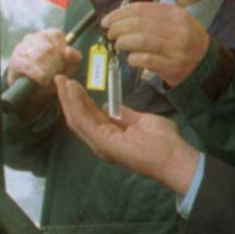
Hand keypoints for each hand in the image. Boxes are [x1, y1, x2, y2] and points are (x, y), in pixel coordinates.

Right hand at [7, 28, 82, 86]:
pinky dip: (38, 75)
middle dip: (56, 64)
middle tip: (56, 73)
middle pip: (49, 48)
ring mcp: (21, 48)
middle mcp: (33, 37)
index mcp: (48, 35)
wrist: (36, 91)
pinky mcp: (15, 60)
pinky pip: (28, 65)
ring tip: (50, 77)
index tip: (63, 63)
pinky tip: (42, 80)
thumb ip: (74, 57)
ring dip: (48, 70)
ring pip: (39, 56)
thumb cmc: (54, 75)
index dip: (62, 52)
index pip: (57, 36)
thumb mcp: (70, 66)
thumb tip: (68, 50)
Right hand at [56, 75, 199, 194]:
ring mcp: (100, 143)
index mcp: (110, 136)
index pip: (89, 115)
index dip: (80, 99)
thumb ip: (125, 115)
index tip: (73, 83)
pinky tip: (71, 91)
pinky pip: (84, 121)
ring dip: (68, 98)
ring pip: (77, 118)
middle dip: (68, 97)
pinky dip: (76, 105)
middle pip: (79, 116)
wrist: (174, 155)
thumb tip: (110, 108)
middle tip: (60, 78)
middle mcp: (101, 141)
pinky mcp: (102, 143)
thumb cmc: (163, 140)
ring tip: (61, 80)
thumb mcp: (142, 121)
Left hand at [101, 2, 209, 87]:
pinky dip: (133, 58)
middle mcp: (178, 30)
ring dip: (123, 42)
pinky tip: (131, 58)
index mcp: (177, 14)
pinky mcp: (172, 67)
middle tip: (110, 33)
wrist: (205, 64)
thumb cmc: (184, 40)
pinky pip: (145, 60)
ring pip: (141, 41)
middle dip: (118, 28)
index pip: (142, 9)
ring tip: (118, 44)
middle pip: (139, 24)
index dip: (120, 13)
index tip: (108, 20)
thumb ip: (152, 16)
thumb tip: (119, 16)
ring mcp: (176, 50)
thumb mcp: (175, 21)